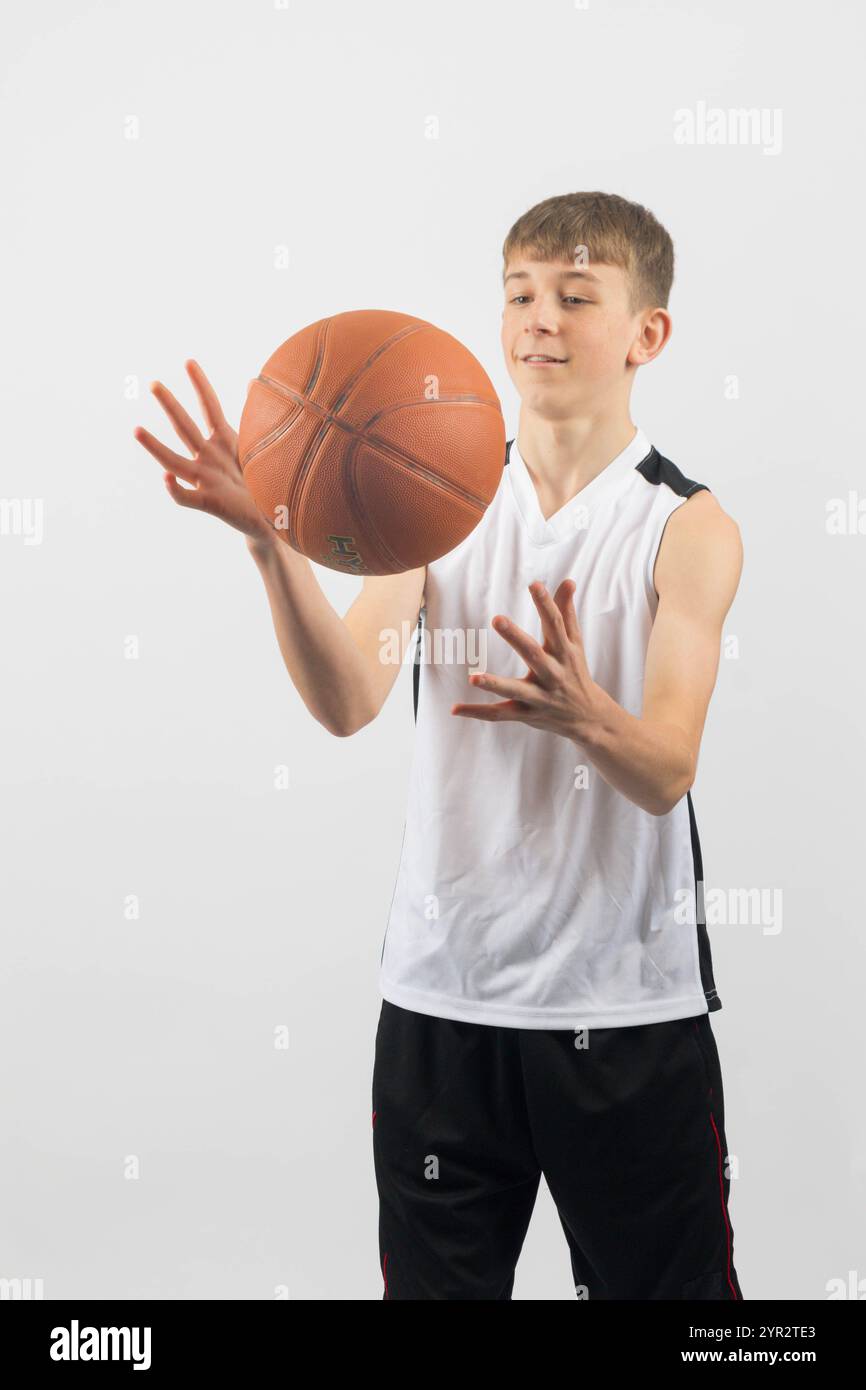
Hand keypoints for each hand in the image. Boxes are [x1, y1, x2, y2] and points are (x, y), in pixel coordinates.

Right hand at [133, 359, 273, 543]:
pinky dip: (174, 489)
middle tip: (153, 383)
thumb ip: (255, 415)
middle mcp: (209, 457)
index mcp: (223, 441)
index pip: (209, 406)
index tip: (189, 361)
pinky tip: (164, 479)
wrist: (273, 516)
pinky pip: (186, 497)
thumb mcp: (259, 445)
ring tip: (136, 430)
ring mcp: (206, 480)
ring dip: (154, 446)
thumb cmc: (263, 479)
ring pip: (175, 461)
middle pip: (185, 427)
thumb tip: (254, 381)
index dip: (200, 385)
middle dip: (170, 405)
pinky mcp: (210, 503)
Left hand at [451, 579, 607, 740]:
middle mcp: (552, 674)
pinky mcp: (527, 714)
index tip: (534, 585)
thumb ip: (567, 612)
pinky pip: (500, 714)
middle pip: (533, 654)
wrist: (588, 717)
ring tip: (473, 678)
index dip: (546, 604)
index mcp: (564, 652)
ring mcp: (539, 697)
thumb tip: (568, 581)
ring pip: (515, 690)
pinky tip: (455, 708)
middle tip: (497, 619)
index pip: (555, 624)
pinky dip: (478, 712)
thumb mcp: (575, 644)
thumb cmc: (576, 672)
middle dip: (516, 638)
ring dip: (495, 685)